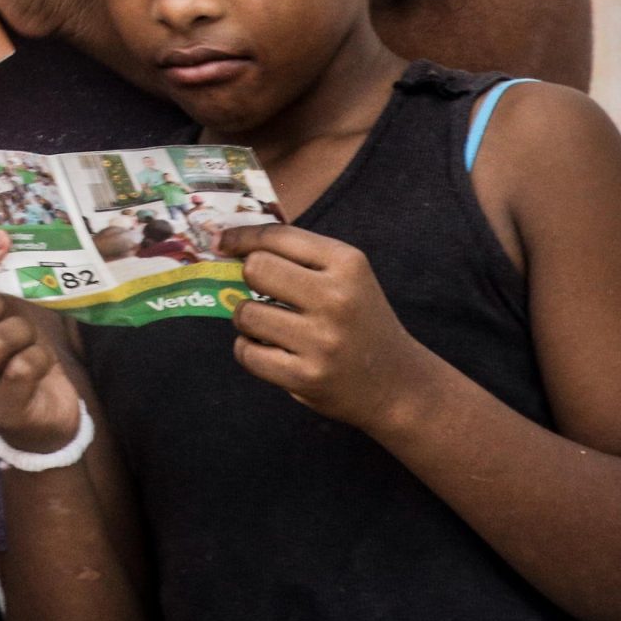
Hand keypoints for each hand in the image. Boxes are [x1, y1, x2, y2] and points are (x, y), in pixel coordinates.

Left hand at [218, 224, 438, 431]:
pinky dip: (249, 350)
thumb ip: (299, 257)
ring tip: (269, 326)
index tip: (223, 241)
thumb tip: (231, 242)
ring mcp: (322, 340)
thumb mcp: (347, 277)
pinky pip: (248, 353)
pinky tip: (270, 351)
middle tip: (258, 292)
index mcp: (347, 263)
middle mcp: (336, 298)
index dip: (242, 236)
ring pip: (245, 313)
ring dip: (247, 319)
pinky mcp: (307, 376)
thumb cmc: (359, 321)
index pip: (278, 236)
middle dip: (246, 279)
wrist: (397, 383)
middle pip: (256, 269)